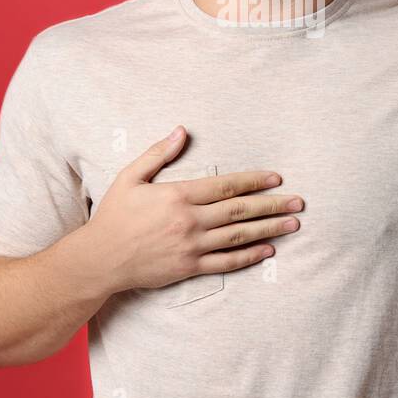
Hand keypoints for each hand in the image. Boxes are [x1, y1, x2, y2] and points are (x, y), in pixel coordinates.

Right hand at [83, 126, 303, 293]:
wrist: (99, 258)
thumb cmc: (114, 214)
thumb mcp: (131, 177)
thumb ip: (158, 153)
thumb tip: (182, 130)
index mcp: (178, 195)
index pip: (226, 186)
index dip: (254, 181)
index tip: (276, 178)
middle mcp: (189, 221)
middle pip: (240, 210)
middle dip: (272, 204)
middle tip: (298, 201)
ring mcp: (191, 246)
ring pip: (239, 236)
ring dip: (269, 229)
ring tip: (293, 224)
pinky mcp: (189, 268)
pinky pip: (226, 263)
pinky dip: (249, 256)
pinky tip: (268, 250)